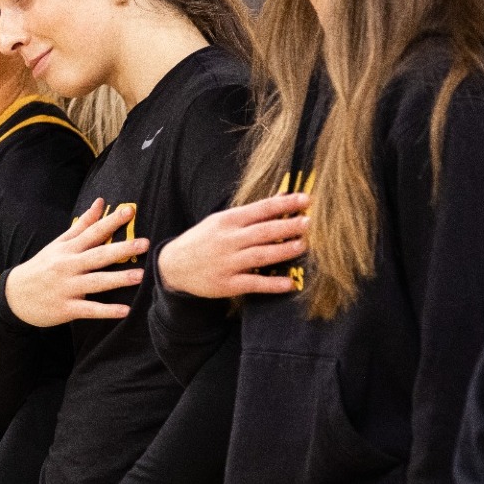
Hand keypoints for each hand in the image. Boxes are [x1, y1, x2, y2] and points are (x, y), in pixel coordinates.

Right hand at [2, 200, 147, 327]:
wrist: (15, 296)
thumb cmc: (42, 267)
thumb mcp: (59, 244)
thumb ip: (82, 225)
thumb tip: (100, 202)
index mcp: (68, 249)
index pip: (92, 232)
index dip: (111, 221)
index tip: (129, 211)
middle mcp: (68, 266)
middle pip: (98, 256)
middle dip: (122, 249)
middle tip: (144, 243)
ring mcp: (67, 288)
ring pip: (96, 282)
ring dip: (119, 279)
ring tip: (141, 276)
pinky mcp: (66, 308)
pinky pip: (90, 310)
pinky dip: (107, 311)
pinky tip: (125, 311)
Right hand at [156, 192, 307, 298]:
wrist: (173, 266)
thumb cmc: (202, 240)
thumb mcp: (220, 221)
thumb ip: (249, 213)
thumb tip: (280, 199)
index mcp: (227, 221)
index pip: (260, 209)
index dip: (284, 204)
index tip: (305, 199)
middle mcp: (228, 240)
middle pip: (263, 232)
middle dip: (288, 226)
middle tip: (310, 222)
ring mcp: (228, 262)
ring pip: (261, 255)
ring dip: (284, 251)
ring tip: (303, 245)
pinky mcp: (227, 284)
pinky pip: (253, 283)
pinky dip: (272, 283)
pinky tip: (289, 283)